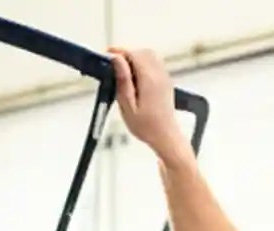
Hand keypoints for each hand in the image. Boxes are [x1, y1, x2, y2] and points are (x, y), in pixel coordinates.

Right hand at [106, 47, 193, 165]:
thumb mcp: (128, 106)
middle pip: (143, 52)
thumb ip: (123, 80)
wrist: (166, 136)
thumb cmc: (146, 126)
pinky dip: (143, 64)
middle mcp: (159, 75)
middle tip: (113, 63)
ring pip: (150, 56)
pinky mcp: (166, 82)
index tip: (107, 54)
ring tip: (123, 70)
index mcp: (148, 79)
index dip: (119, 52)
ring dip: (136, 58)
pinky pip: (155, 64)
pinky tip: (134, 77)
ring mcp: (164, 78)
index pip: (134, 54)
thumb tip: (117, 59)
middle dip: (127, 54)